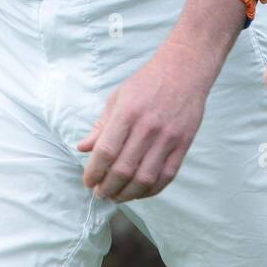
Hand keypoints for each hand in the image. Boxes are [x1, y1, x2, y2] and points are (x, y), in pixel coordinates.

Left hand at [77, 48, 207, 201]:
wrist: (184, 70)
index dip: (94, 172)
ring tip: (117, 196)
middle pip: (123, 169)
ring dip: (127, 194)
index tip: (88, 181)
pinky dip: (151, 190)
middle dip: (107, 187)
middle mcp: (147, 127)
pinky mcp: (183, 144)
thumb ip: (101, 126)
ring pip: (145, 178)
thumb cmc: (147, 83)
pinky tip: (140, 192)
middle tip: (100, 193)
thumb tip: (82, 148)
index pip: (106, 151)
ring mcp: (167, 137)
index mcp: (127, 113)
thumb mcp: (118, 97)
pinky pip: (167, 176)